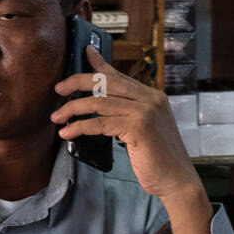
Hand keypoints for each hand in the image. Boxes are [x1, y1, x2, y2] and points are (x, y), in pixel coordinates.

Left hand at [50, 43, 202, 201]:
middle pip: (107, 82)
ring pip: (99, 102)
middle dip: (78, 82)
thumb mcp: (142, 129)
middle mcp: (150, 99)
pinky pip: (100, 123)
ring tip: (57, 117)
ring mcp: (145, 112)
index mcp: (152, 96)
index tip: (86, 53)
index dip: (100, 64)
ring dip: (73, 109)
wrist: (177, 180)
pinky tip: (68, 133)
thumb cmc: (157, 158)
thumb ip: (127, 113)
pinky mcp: (139, 128)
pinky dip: (80, 127)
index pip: (120, 76)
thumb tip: (101, 105)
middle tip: (58, 88)